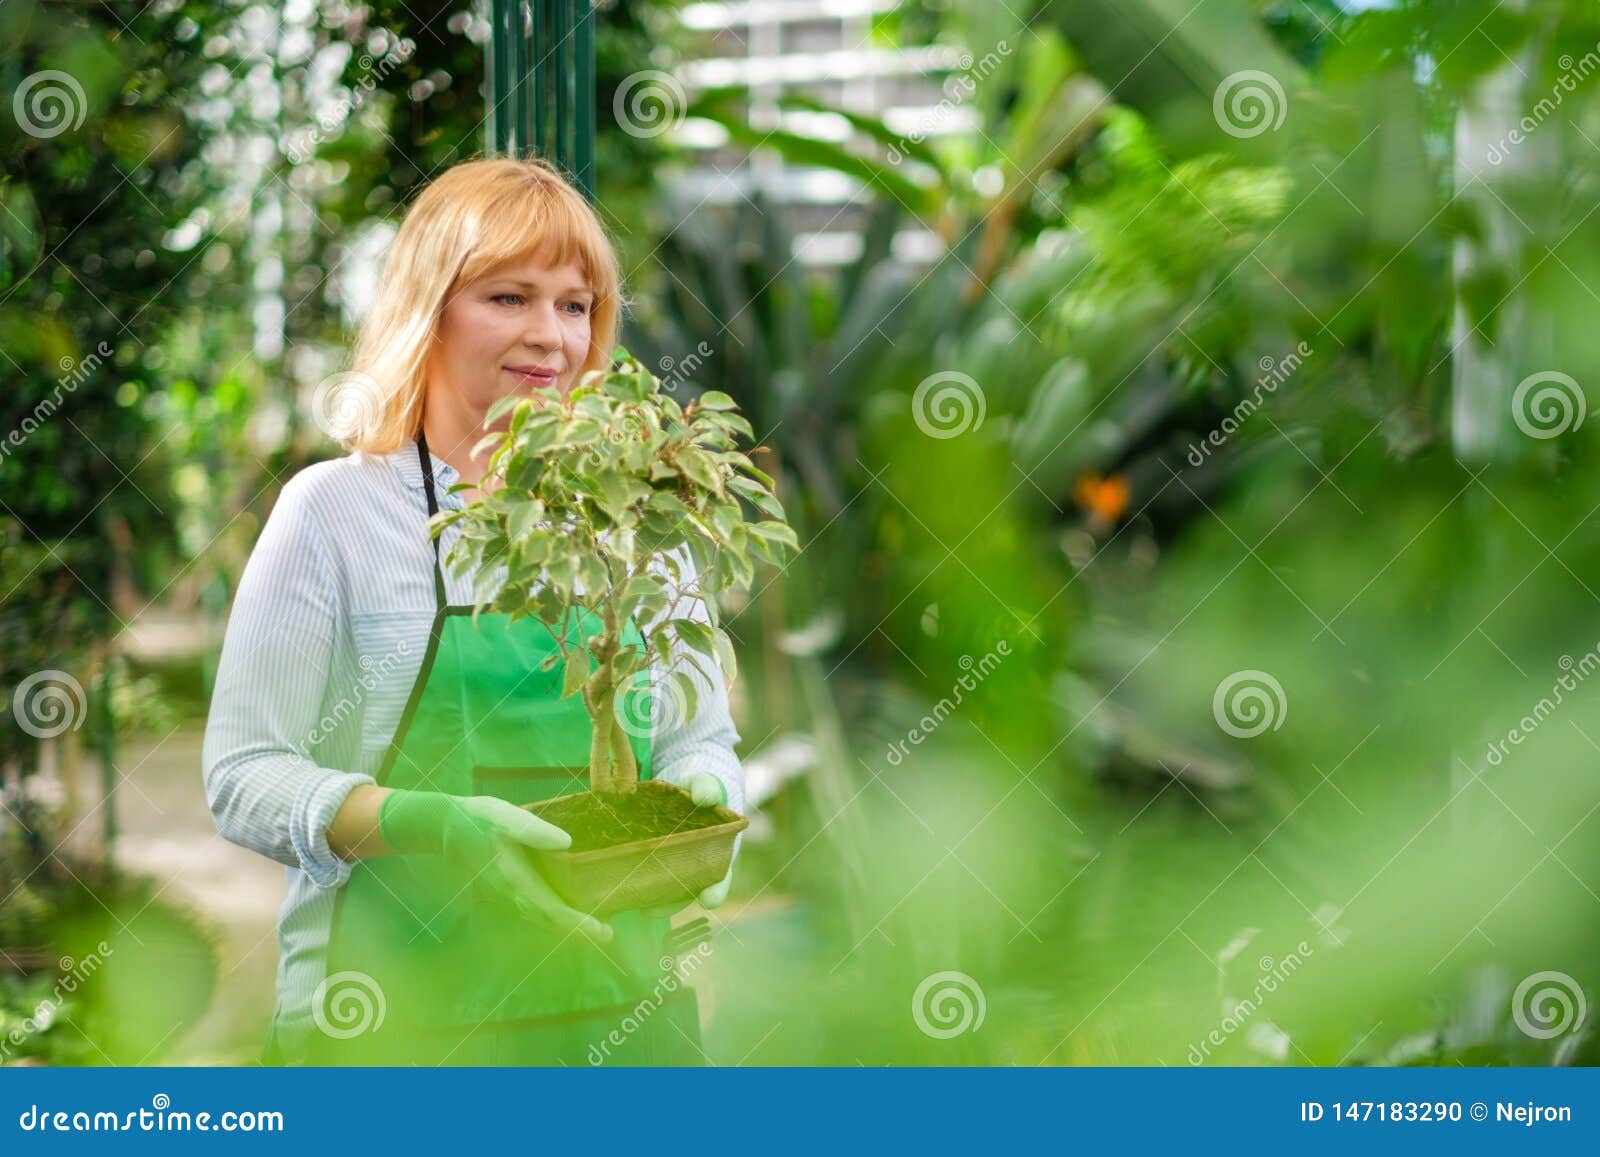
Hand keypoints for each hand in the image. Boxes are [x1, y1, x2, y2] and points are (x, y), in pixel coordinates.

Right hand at [378, 790, 612, 943]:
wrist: (444, 827)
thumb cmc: (477, 819)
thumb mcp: (504, 816)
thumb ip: (532, 830)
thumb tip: (566, 842)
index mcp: (516, 880)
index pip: (551, 910)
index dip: (577, 924)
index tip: (601, 931)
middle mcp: (512, 895)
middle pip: (549, 921)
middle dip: (578, 931)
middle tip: (607, 933)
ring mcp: (506, 896)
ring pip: (540, 919)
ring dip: (566, 926)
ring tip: (595, 926)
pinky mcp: (504, 891)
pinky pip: (532, 911)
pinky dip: (553, 915)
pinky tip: (566, 909)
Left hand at [644, 773, 733, 916]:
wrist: (680, 786)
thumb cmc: (699, 787)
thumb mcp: (705, 783)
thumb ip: (707, 787)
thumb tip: (704, 798)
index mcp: (717, 852)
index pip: (720, 878)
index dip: (715, 891)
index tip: (708, 901)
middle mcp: (696, 866)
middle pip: (686, 893)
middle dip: (671, 905)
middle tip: (653, 911)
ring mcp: (673, 866)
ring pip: (664, 891)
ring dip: (650, 902)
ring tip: (634, 906)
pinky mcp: (651, 861)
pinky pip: (645, 877)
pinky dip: (635, 884)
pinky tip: (620, 888)